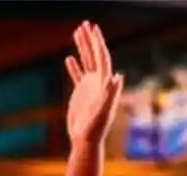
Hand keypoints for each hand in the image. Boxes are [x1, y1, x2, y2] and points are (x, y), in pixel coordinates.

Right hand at [64, 22, 124, 145]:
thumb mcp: (103, 112)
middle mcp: (99, 82)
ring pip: (86, 62)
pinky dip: (74, 66)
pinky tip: (68, 58)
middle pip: (95, 56)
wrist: (86, 141)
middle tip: (85, 24)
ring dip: (83, 47)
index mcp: (104, 84)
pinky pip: (78, 75)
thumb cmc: (95, 129)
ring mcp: (90, 87)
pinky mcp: (81, 94)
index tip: (92, 29)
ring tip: (77, 32)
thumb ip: (111, 94)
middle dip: (90, 39)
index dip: (98, 43)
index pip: (102, 58)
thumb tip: (118, 77)